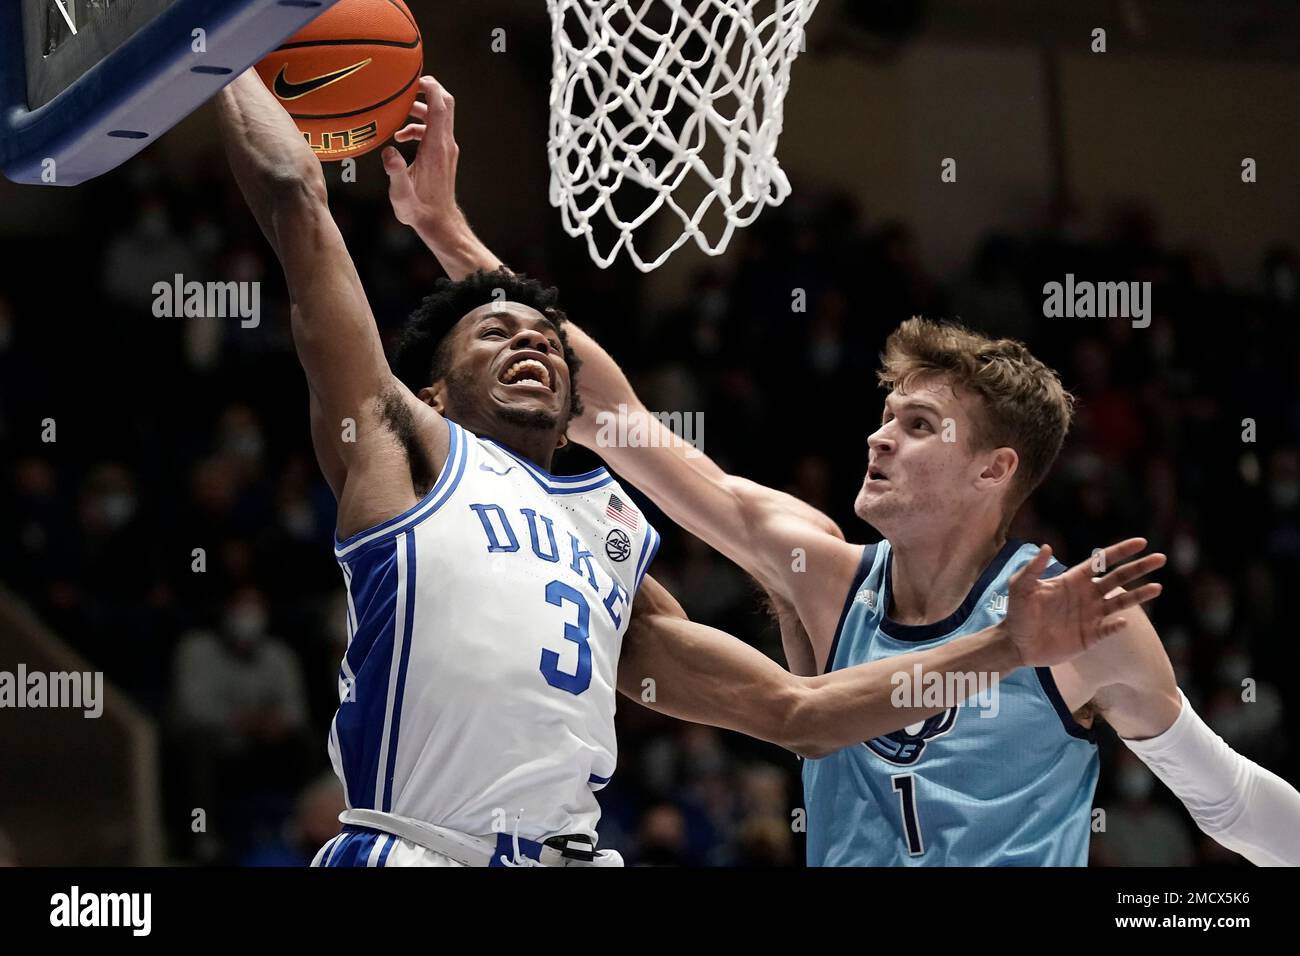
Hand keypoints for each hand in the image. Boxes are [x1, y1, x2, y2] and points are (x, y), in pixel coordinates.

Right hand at [382, 76, 461, 230]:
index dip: (430, 87)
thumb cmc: (419, 210)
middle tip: (405, 84)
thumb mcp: (401, 194)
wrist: (439, 223)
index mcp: (435, 148)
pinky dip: (419, 126)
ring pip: (439, 116)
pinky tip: (401, 137)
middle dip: (427, 89)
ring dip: (420, 109)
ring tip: (397, 112)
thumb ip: (395, 172)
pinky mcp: (444, 155)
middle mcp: (445, 144)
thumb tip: (388, 152)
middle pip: (444, 104)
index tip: (413, 77)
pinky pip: (434, 130)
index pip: (439, 107)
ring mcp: (446, 149)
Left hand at [1003, 537, 1164, 666]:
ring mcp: (1091, 616)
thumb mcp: (1020, 587)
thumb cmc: (1017, 613)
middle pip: (1119, 578)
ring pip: (1121, 602)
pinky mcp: (1091, 636)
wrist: (1016, 644)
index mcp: (1074, 580)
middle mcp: (1087, 595)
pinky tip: (1123, 622)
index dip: (1121, 551)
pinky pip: (1109, 629)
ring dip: (1139, 595)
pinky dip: (1117, 625)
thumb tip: (1046, 547)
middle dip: (1139, 568)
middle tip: (1161, 558)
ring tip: (1157, 587)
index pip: (1102, 562)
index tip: (1141, 542)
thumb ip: (1033, 569)